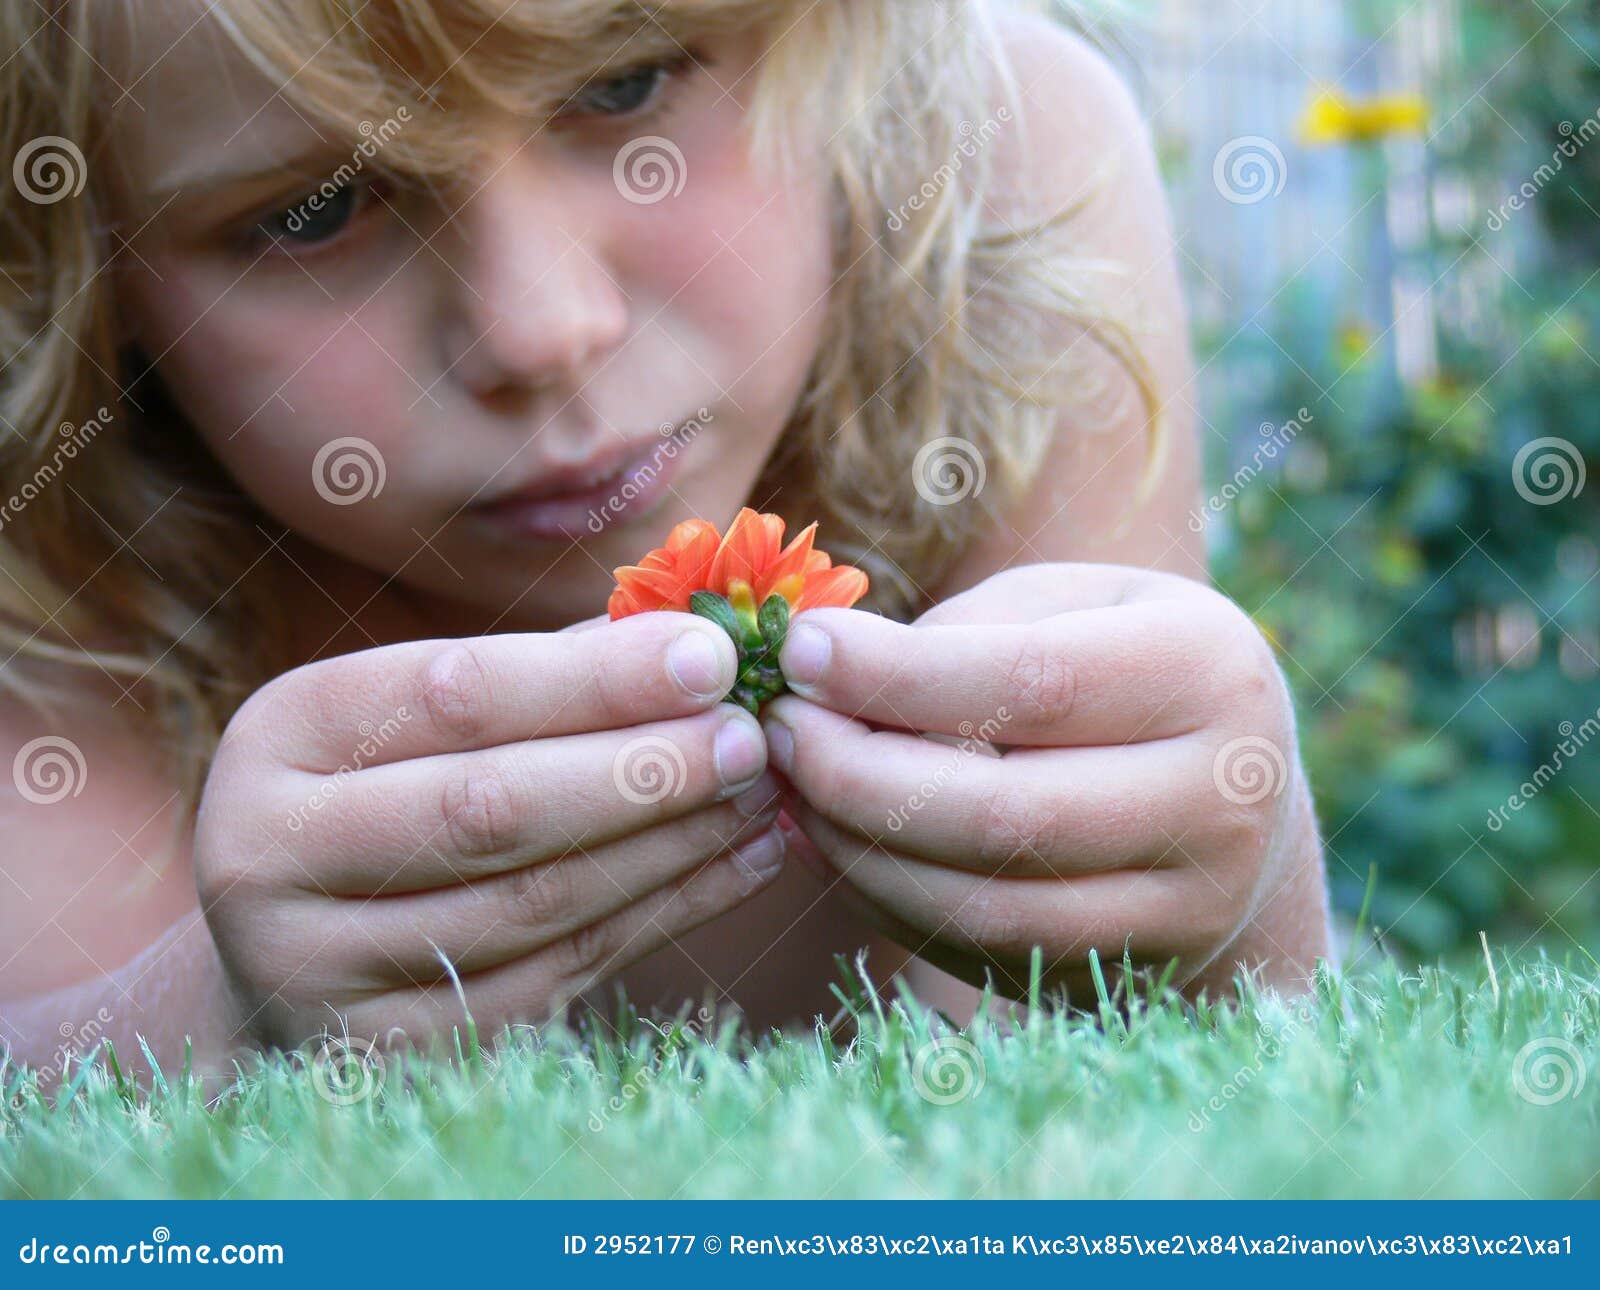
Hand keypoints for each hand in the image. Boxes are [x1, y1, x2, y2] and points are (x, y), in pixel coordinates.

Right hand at [194, 612, 785, 1049]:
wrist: (295, 952)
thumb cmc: (389, 791)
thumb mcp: (421, 715)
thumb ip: (541, 674)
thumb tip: (693, 636)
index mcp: (281, 736)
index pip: (455, 695)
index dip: (594, 679)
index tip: (710, 656)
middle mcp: (271, 856)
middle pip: (491, 809)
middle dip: (642, 768)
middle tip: (750, 737)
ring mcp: (325, 970)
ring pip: (539, 900)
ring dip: (673, 842)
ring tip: (762, 792)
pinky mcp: (399, 1049)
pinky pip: (565, 972)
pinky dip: (668, 911)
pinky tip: (741, 861)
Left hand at [759, 563, 1328, 1000]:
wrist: (1239, 805)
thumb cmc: (1124, 666)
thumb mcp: (1074, 604)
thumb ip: (967, 632)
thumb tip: (824, 678)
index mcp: (1210, 673)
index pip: (1033, 683)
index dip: (897, 675)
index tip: (798, 653)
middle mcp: (1219, 801)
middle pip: (1005, 814)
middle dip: (857, 774)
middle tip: (774, 729)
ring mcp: (1184, 908)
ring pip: (982, 903)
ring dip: (854, 847)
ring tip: (789, 783)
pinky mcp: (1130, 975)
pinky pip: (977, 950)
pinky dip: (882, 897)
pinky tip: (829, 840)